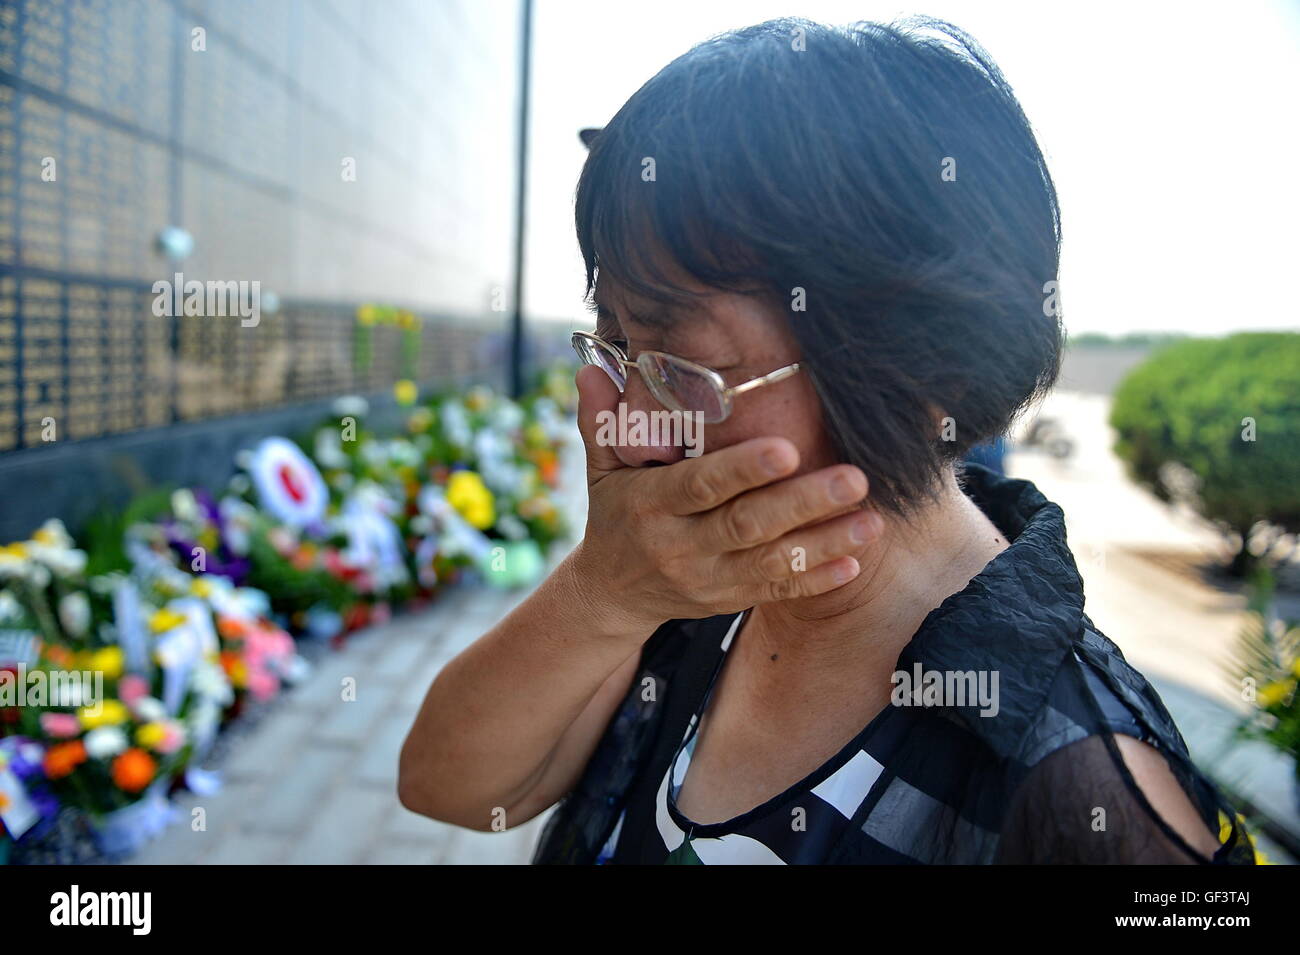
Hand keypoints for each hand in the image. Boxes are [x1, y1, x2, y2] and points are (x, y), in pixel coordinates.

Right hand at [567, 365, 880, 636]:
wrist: (611, 592)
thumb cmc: (615, 513)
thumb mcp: (600, 468)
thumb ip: (602, 419)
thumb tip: (591, 368)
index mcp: (651, 505)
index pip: (700, 485)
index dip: (743, 469)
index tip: (787, 449)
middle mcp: (680, 545)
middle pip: (747, 524)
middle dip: (804, 502)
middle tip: (854, 477)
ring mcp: (707, 578)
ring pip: (772, 563)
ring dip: (825, 542)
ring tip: (872, 520)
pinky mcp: (729, 600)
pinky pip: (777, 592)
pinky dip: (816, 580)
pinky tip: (854, 562)